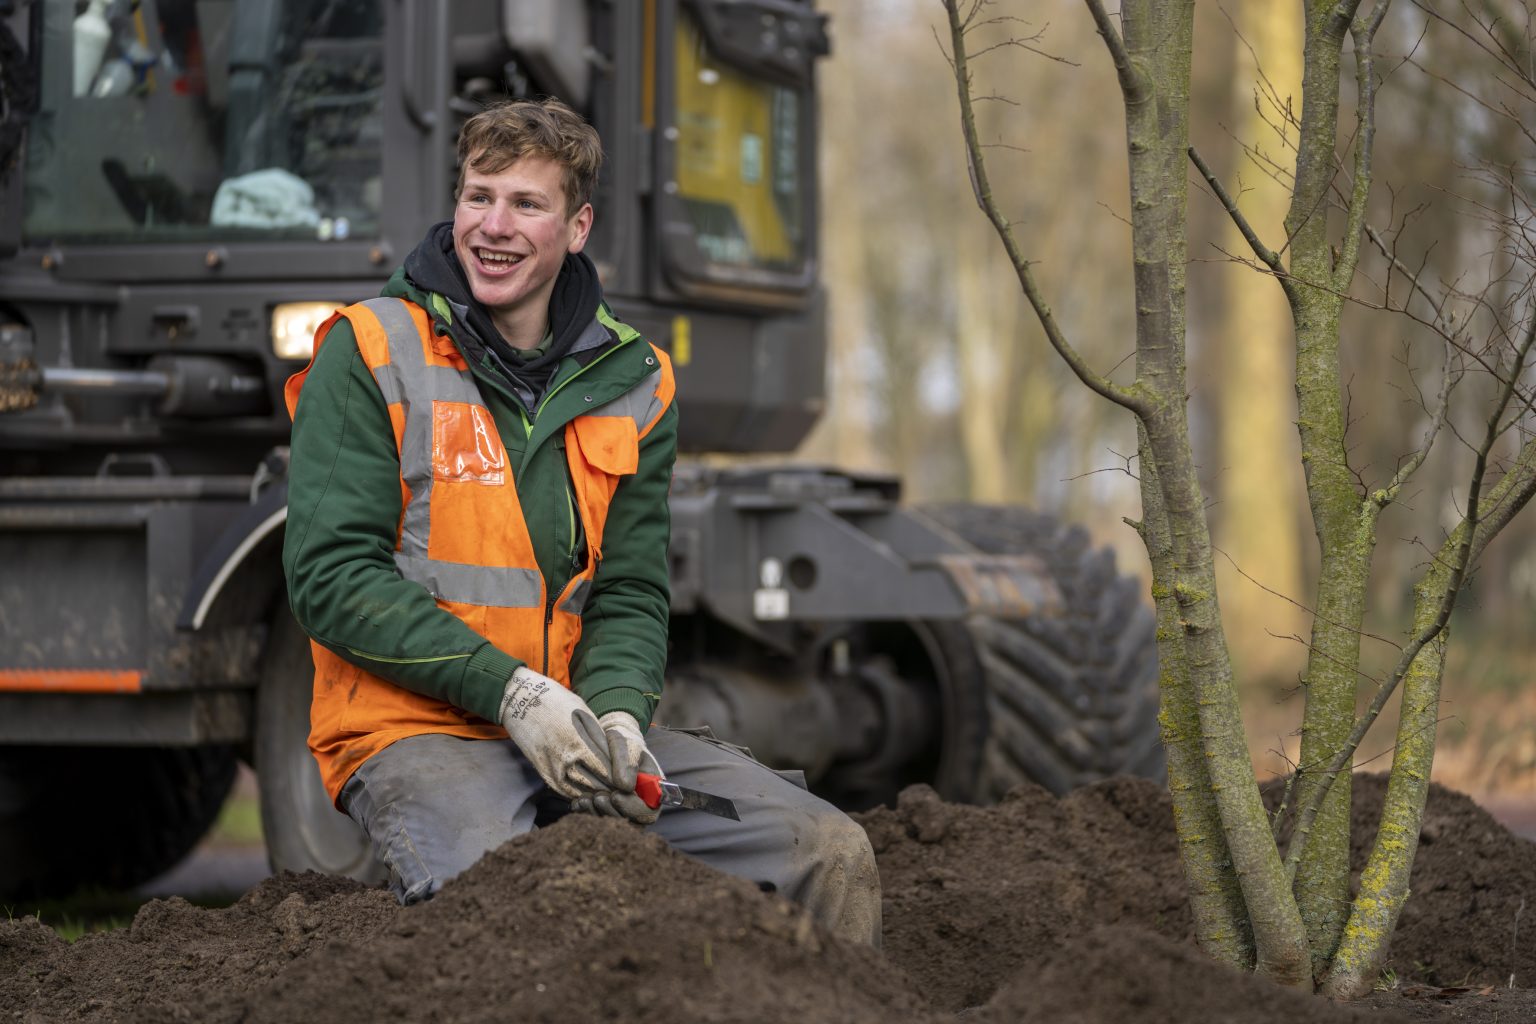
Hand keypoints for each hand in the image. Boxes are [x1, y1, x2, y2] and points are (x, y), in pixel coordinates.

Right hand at [498, 667, 611, 800]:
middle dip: (610, 789)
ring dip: (594, 794)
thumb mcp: (583, 712)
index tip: (628, 783)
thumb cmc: (557, 701)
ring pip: (579, 791)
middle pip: (596, 784)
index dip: (619, 779)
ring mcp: (552, 766)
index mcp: (580, 741)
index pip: (607, 770)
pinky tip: (585, 794)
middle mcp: (566, 757)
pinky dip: (576, 795)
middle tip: (621, 793)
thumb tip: (613, 755)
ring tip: (606, 796)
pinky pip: (562, 790)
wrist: (521, 700)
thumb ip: (597, 736)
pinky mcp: (542, 770)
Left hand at [569, 711, 660, 824]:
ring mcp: (623, 809)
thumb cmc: (623, 742)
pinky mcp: (606, 810)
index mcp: (652, 790)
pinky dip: (587, 814)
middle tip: (597, 797)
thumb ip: (627, 762)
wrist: (609, 743)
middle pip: (630, 823)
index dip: (632, 808)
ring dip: (598, 814)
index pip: (648, 811)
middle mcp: (639, 804)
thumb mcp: (626, 745)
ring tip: (585, 799)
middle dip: (612, 812)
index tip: (615, 795)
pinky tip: (578, 802)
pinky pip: (598, 819)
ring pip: (613, 823)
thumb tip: (626, 787)